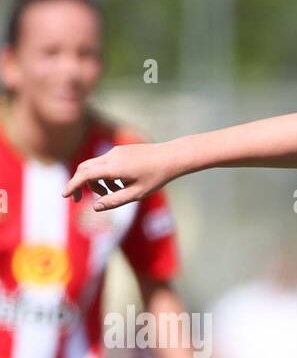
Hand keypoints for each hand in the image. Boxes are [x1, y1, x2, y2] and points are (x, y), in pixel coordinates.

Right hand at [63, 141, 179, 210]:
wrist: (170, 157)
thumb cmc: (156, 177)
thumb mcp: (137, 194)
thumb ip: (115, 200)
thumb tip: (96, 207)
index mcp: (114, 168)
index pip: (85, 175)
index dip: (73, 185)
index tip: (65, 195)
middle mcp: (111, 157)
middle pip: (84, 168)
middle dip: (79, 184)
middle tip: (79, 200)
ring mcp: (114, 151)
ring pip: (94, 166)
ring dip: (95, 181)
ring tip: (110, 193)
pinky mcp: (119, 150)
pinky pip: (104, 162)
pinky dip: (104, 175)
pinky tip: (118, 184)